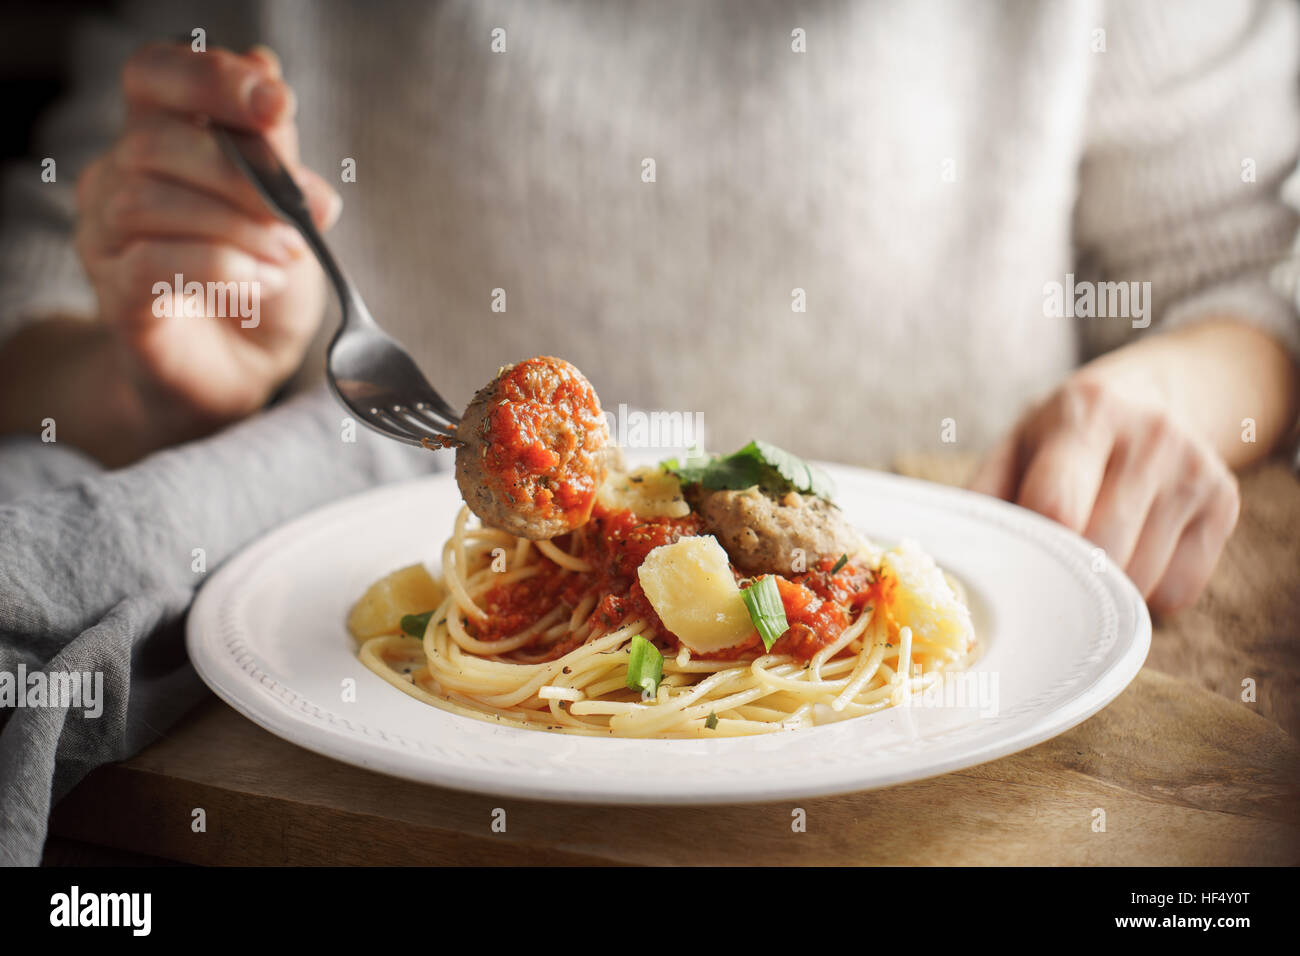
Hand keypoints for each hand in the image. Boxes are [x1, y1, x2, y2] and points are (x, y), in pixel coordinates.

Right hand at [74, 42, 340, 426]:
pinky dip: (218, 267)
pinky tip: (261, 280)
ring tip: (288, 256)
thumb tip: (267, 70)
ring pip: (148, 202)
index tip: (278, 104)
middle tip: (305, 215)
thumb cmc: (263, 281)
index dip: (211, 79)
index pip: (155, 75)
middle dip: (244, 174)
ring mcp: (106, 239)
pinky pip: (150, 264)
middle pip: (155, 141)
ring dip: (237, 227)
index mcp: (160, 139)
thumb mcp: (288, 212)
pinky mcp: (116, 298)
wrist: (240, 371)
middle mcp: (117, 178)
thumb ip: (276, 151)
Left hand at [970, 373, 1239, 613]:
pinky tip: (1130, 555)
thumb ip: (982, 498)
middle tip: (1045, 572)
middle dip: (1064, 577)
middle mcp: (1150, 436)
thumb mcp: (1016, 447)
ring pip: (1140, 581)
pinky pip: (1178, 592)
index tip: (1016, 567)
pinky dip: (1146, 596)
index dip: (1033, 549)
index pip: (1057, 505)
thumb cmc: (1062, 438)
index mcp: (1085, 414)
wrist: (1151, 398)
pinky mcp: (1225, 502)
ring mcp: (1195, 469)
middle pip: (1101, 551)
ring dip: (1103, 593)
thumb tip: (950, 561)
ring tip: (1088, 555)